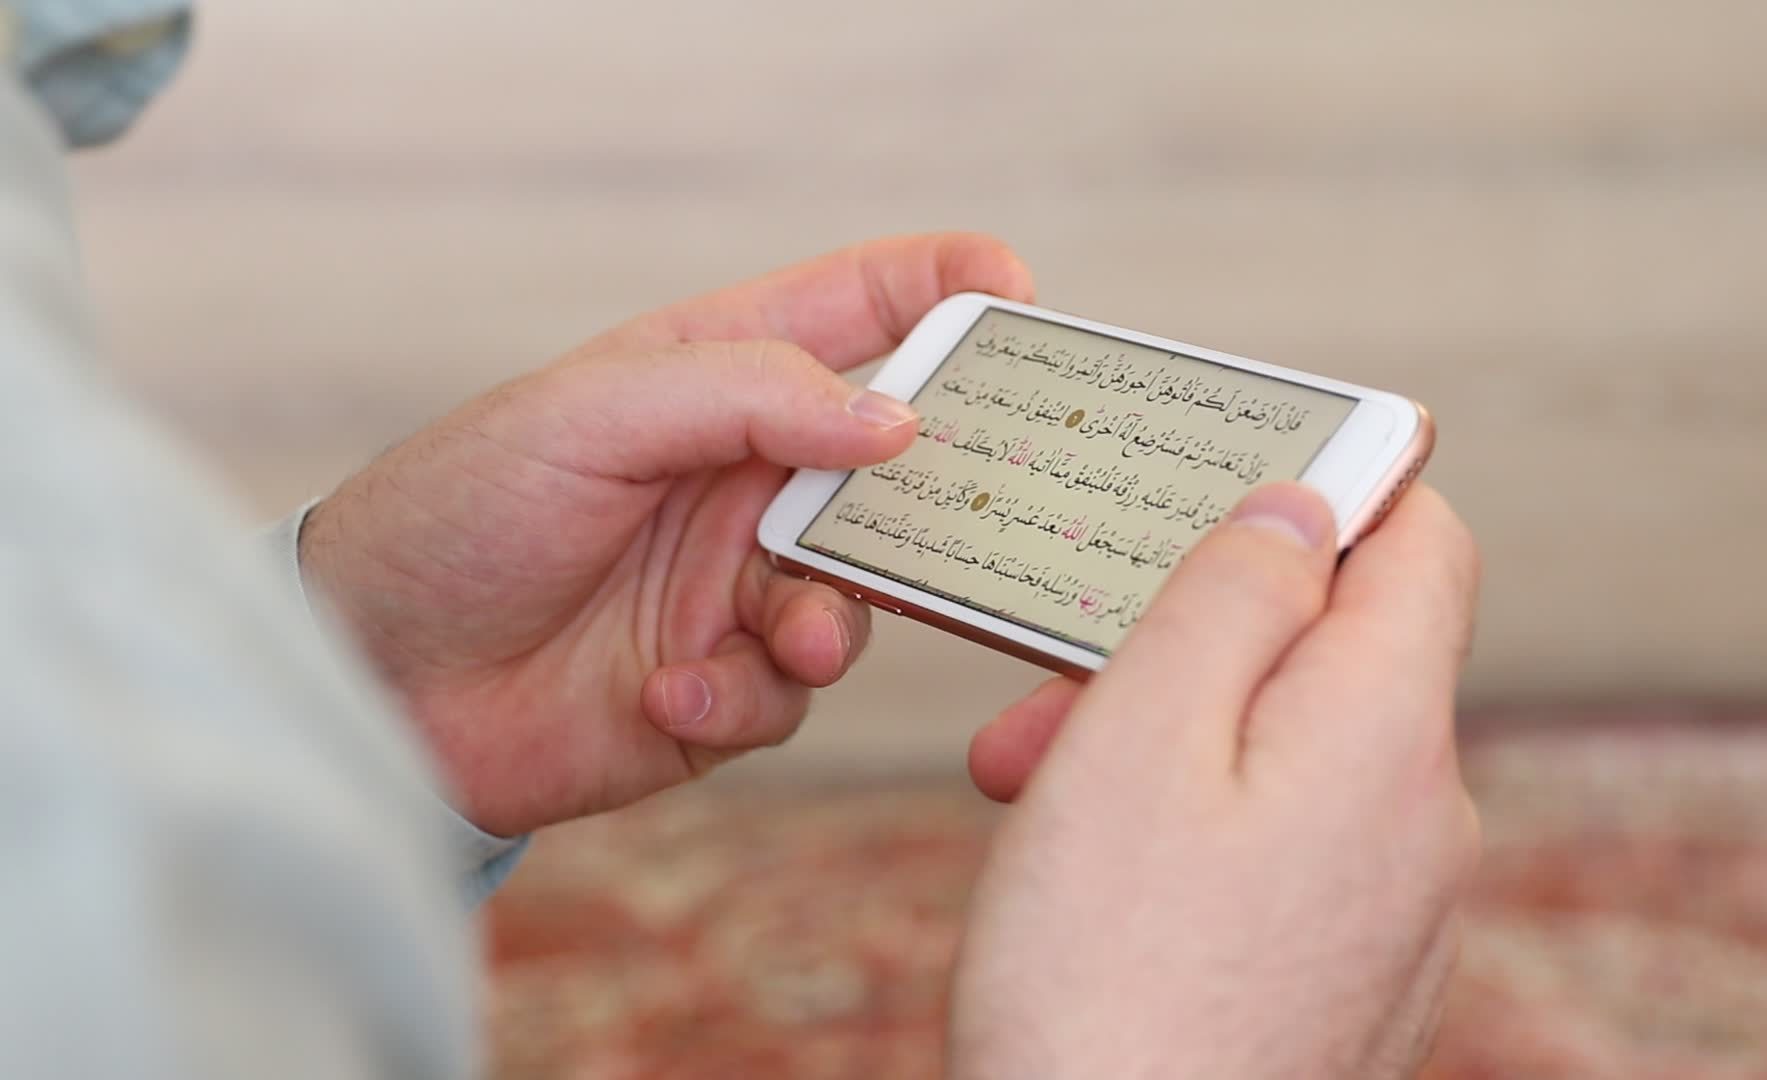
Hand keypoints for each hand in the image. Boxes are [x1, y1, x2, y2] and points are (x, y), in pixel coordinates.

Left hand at [298, 233, 1032, 836]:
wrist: (373, 681)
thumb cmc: (456, 514)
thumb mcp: (588, 414)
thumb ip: (745, 395)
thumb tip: (892, 418)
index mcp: (714, 379)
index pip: (853, 309)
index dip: (940, 290)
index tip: (1014, 295)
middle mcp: (744, 479)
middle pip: (893, 466)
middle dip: (934, 488)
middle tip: (961, 503)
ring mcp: (739, 585)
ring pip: (861, 596)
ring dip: (828, 616)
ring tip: (776, 631)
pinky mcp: (725, 688)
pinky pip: (789, 693)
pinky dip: (741, 694)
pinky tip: (666, 692)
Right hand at [950, 483, 1480, 1079]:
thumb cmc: (1106, 987)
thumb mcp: (1138, 740)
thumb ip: (1231, 599)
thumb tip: (1300, 508)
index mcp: (1385, 734)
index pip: (1419, 542)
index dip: (1330, 490)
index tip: (1227, 484)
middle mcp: (1423, 819)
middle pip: (1327, 656)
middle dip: (1186, 646)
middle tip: (1053, 694)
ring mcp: (1395, 910)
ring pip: (1287, 757)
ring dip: (1165, 743)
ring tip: (1038, 794)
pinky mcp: (1351, 976)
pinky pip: (1285, 851)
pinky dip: (1193, 830)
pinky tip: (1095, 879)